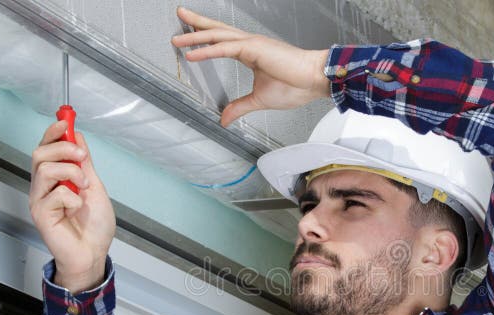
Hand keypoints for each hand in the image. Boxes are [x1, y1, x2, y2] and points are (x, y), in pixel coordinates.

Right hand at [29, 122, 115, 293]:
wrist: (94, 252)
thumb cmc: (93, 226)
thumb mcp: (94, 186)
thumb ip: (83, 163)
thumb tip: (76, 135)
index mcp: (56, 178)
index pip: (47, 148)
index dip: (53, 132)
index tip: (65, 122)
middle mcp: (44, 186)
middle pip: (39, 154)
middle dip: (63, 148)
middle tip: (81, 156)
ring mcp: (40, 200)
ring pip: (44, 169)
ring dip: (71, 173)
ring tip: (84, 187)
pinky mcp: (40, 214)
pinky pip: (53, 194)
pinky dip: (71, 198)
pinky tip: (76, 208)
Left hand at [171, 6, 330, 126]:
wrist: (316, 79)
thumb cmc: (296, 86)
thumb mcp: (259, 100)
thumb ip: (239, 107)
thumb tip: (224, 118)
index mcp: (252, 52)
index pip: (223, 41)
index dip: (206, 38)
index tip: (192, 37)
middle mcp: (250, 43)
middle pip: (217, 30)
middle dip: (197, 25)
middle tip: (179, 17)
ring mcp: (252, 43)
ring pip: (218, 35)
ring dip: (196, 35)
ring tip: (177, 37)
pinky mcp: (255, 49)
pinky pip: (225, 48)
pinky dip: (207, 50)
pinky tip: (192, 53)